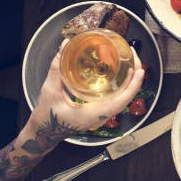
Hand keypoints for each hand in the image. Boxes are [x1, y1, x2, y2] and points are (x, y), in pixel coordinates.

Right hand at [27, 42, 144, 147]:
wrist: (42, 133)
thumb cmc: (46, 118)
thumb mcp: (49, 91)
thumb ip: (57, 68)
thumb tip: (64, 46)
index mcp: (91, 114)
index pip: (119, 103)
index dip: (132, 88)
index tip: (139, 72)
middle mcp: (99, 117)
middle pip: (125, 99)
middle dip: (134, 79)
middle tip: (135, 58)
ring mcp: (99, 116)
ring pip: (121, 100)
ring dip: (129, 83)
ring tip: (131, 64)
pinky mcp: (97, 113)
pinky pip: (114, 100)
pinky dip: (121, 88)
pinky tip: (120, 75)